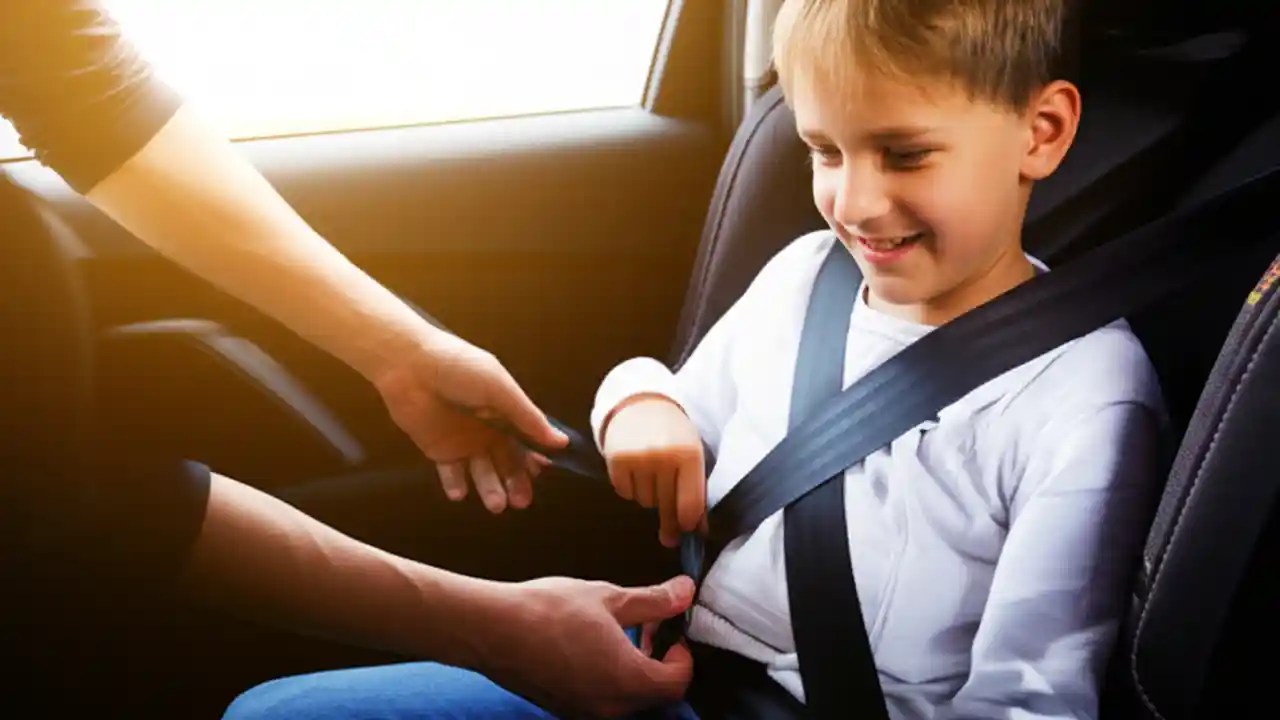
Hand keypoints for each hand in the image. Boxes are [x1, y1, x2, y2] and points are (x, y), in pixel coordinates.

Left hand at [372, 330, 566, 512]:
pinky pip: (451, 473)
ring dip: (490, 488)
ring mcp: (464, 441)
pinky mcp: (439, 450)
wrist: (410, 365)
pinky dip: (456, 485)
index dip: (535, 458)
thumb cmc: (460, 368)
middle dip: (515, 481)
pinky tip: (460, 493)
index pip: (527, 441)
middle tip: (521, 501)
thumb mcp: (500, 388)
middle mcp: (489, 429)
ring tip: (496, 505)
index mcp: (506, 411)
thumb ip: (528, 417)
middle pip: (508, 462)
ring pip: (483, 472)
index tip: (543, 473)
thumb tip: (561, 442)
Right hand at [479, 575, 695, 718]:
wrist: (492, 629)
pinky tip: (593, 646)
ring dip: (635, 669)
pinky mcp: (565, 708)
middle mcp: (610, 706)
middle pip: (656, 694)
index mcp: (627, 680)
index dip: (683, 655)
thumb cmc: (547, 611)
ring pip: (629, 699)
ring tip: (619, 633)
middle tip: (649, 627)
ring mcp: (585, 711)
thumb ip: (654, 601)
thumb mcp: (609, 598)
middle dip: (660, 661)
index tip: (672, 630)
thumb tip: (685, 593)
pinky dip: (611, 678)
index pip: (678, 681)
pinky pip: (603, 699)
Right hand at [602, 395, 706, 547]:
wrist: (641, 403)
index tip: (687, 531)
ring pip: (645, 502)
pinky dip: (631, 488)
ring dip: (650, 496)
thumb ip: (695, 492)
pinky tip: (636, 471)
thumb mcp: (691, 455)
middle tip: (669, 535)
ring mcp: (638, 458)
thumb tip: (694, 530)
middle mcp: (663, 456)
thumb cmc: (673, 433)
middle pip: (666, 506)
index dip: (689, 523)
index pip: (690, 503)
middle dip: (669, 521)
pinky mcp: (616, 460)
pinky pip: (625, 493)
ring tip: (652, 474)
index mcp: (689, 454)